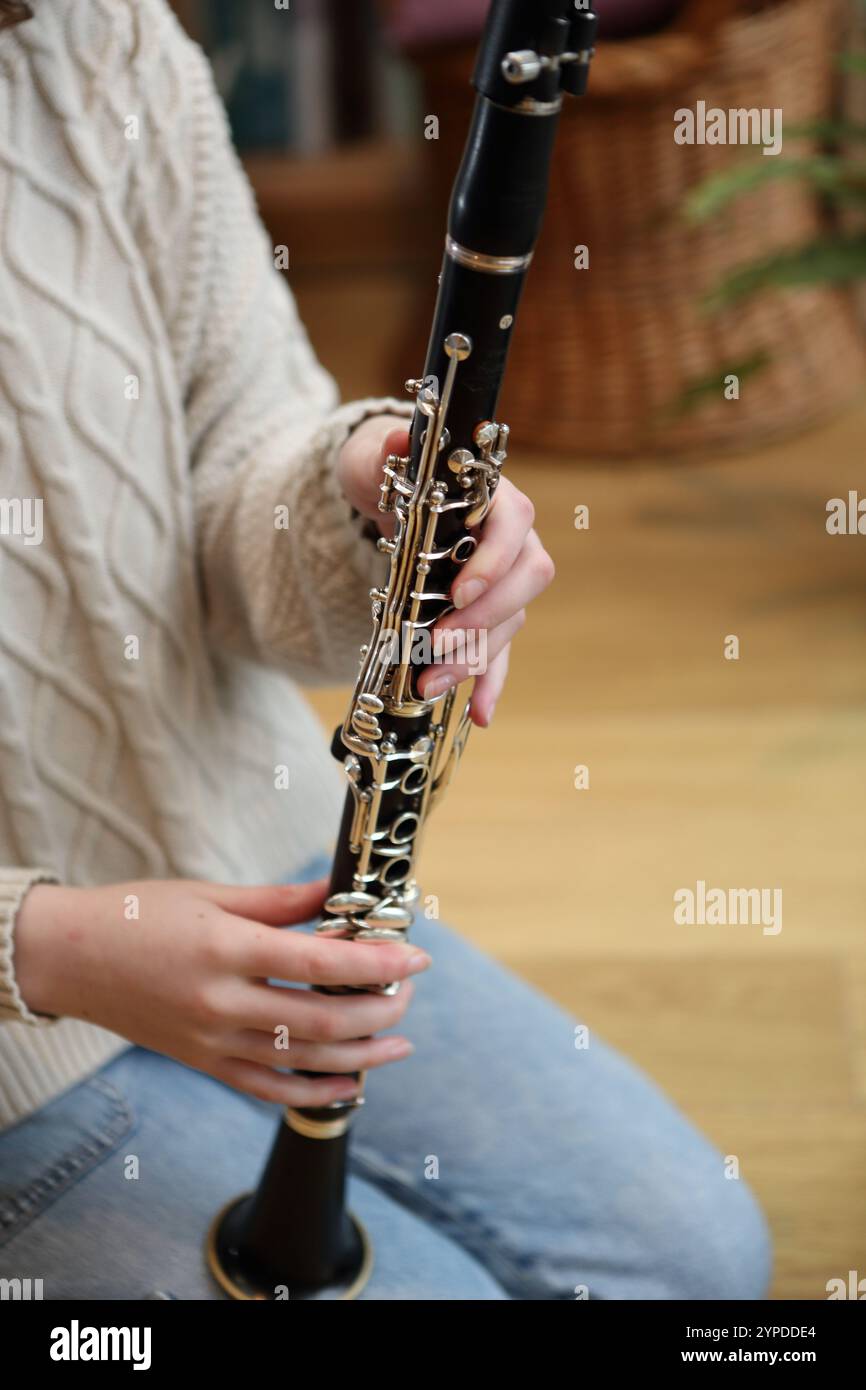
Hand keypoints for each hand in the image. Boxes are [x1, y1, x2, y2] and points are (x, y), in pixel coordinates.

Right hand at [13, 878, 429, 1105]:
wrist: (72, 959)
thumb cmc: (140, 916)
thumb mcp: (212, 894)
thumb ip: (281, 901)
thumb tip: (339, 895)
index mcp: (228, 949)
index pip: (320, 963)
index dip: (377, 963)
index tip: (416, 956)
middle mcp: (223, 1002)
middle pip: (322, 1018)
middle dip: (379, 1010)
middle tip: (409, 993)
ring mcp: (213, 1040)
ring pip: (304, 1059)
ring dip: (362, 1054)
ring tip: (399, 1041)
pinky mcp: (204, 1063)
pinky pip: (267, 1087)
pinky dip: (313, 1089)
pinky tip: (350, 1083)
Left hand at [338, 415, 554, 726]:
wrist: (385, 494)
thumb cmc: (385, 469)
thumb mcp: (373, 455)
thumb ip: (384, 449)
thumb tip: (398, 443)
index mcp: (493, 496)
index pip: (515, 525)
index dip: (494, 562)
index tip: (459, 593)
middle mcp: (510, 541)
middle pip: (526, 582)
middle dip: (483, 620)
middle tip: (436, 643)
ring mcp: (502, 582)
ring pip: (510, 623)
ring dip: (474, 659)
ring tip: (428, 683)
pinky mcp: (486, 616)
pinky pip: (499, 654)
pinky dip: (490, 684)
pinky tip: (479, 714)